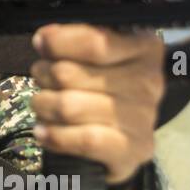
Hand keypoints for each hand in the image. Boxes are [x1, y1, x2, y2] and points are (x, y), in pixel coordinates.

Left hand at [28, 24, 164, 183]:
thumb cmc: (100, 88)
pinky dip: (54, 136)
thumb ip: (72, 41)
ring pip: (69, 107)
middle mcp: (149, 82)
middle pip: (69, 74)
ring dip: (44, 105)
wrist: (120, 139)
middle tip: (44, 81)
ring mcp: (143, 118)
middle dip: (44, 76)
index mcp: (144, 48)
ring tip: (44, 105)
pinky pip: (84, 140)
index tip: (40, 42)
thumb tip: (44, 39)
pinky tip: (44, 131)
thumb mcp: (92, 55)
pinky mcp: (132, 150)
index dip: (58, 42)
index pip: (94, 42)